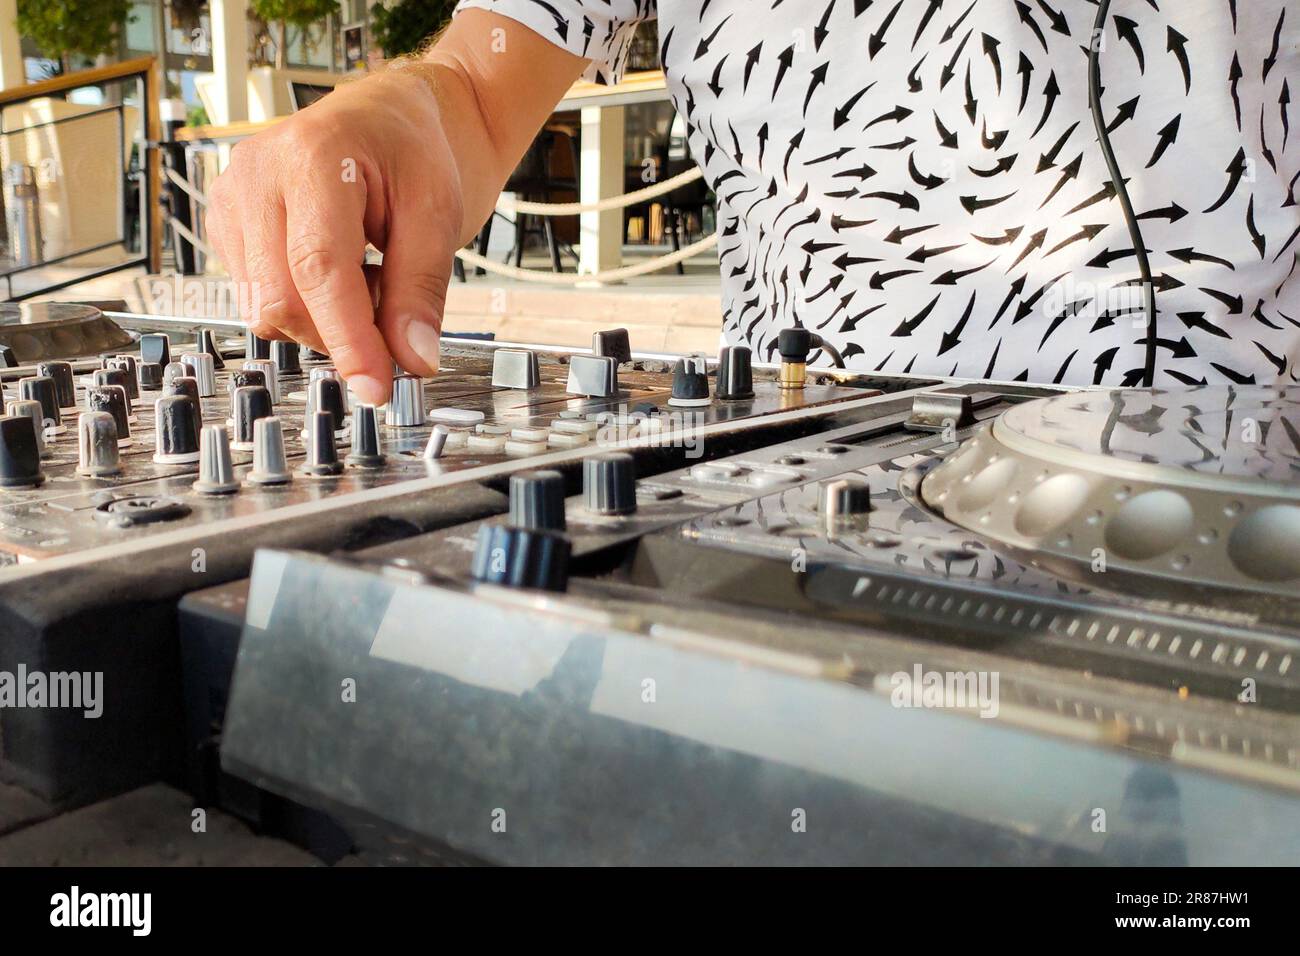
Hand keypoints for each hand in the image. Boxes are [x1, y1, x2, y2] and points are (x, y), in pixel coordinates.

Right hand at [205, 66, 463, 404]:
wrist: (391, 119)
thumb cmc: (414, 152)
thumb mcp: (438, 214)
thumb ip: (421, 290)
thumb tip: (411, 360)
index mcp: (313, 156)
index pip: (318, 269)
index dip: (347, 338)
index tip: (375, 387)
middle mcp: (257, 174)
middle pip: (281, 299)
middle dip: (339, 333)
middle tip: (392, 318)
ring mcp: (232, 198)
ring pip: (264, 308)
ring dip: (322, 320)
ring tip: (366, 275)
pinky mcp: (226, 224)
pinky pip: (256, 297)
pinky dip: (302, 305)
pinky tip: (336, 271)